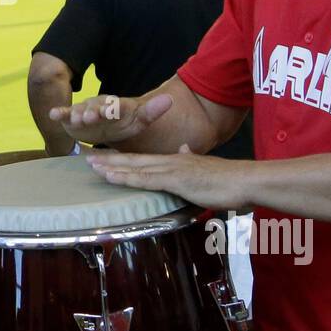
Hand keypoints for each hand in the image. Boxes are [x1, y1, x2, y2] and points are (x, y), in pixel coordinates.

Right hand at [49, 92, 172, 145]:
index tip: (112, 111)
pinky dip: (59, 113)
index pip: (116, 107)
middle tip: (90, 117)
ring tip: (75, 119)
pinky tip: (53, 114)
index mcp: (116, 106)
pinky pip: (65, 115)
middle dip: (93, 112)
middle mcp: (98, 106)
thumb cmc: (124, 123)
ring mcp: (84, 111)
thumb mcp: (139, 120)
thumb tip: (169, 99)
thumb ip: (152, 111)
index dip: (113, 109)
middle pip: (96, 108)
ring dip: (77, 115)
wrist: (106, 126)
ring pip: (80, 111)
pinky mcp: (71, 118)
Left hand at [85, 145, 249, 210]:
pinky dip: (125, 177)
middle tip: (86, 156)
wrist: (243, 181)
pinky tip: (111, 176)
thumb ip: (192, 158)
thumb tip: (185, 149)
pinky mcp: (175, 180)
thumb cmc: (228, 180)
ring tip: (90, 164)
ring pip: (134, 167)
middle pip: (133, 159)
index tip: (104, 156)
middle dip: (109, 158)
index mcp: (176, 160)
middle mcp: (169, 161)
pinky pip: (145, 179)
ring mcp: (171, 169)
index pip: (143, 159)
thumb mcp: (205, 168)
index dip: (122, 157)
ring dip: (111, 166)